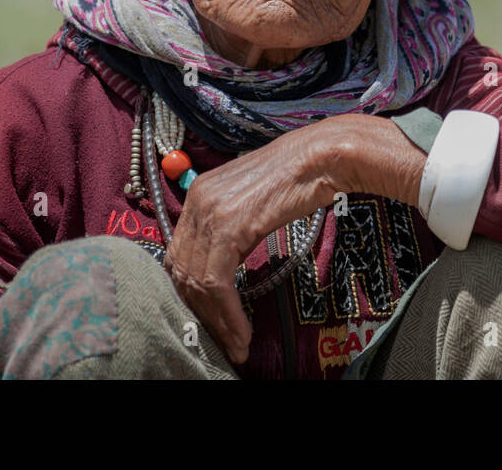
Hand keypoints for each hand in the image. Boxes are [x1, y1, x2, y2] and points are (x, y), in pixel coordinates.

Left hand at [162, 113, 425, 363]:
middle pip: (181, 270)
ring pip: (197, 282)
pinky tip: (242, 330)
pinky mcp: (228, 227)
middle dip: (200, 312)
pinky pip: (216, 282)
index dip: (191, 293)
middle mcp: (197, 200)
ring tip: (235, 344)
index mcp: (199, 194)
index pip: (179, 254)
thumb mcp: (253, 204)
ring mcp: (209, 212)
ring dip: (216, 320)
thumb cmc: (298, 179)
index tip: (211, 319)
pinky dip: (228, 313)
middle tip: (221, 339)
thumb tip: (223, 268)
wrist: (321, 157)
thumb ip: (231, 230)